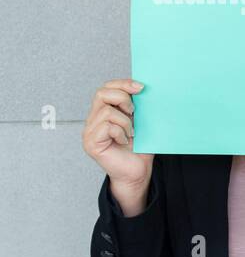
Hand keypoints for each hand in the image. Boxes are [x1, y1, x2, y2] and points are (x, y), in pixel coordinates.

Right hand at [82, 78, 153, 216]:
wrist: (138, 172)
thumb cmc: (139, 149)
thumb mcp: (141, 122)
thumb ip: (137, 106)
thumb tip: (143, 87)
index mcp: (103, 112)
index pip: (106, 88)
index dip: (123, 84)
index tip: (141, 87)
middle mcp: (93, 120)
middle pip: (101, 93)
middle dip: (123, 98)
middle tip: (134, 112)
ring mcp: (89, 131)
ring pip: (107, 111)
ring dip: (125, 121)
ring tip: (131, 133)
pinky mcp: (91, 143)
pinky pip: (107, 127)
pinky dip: (120, 132)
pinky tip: (125, 141)